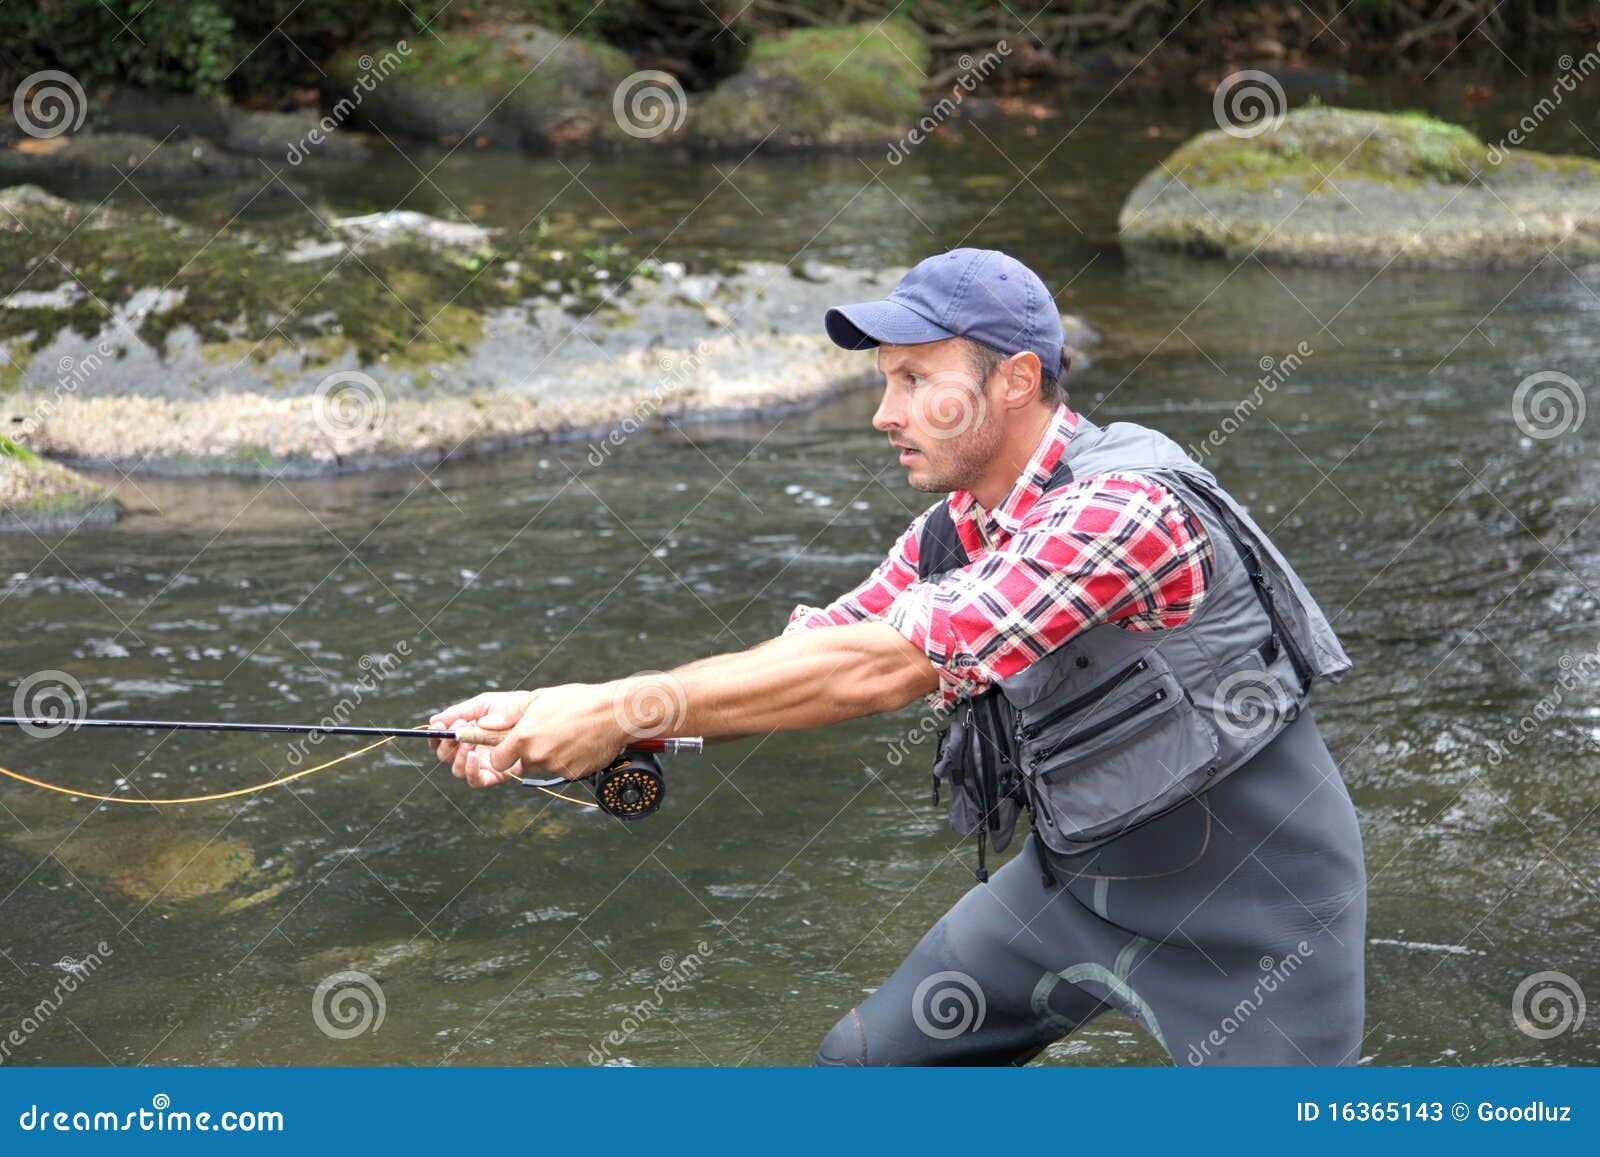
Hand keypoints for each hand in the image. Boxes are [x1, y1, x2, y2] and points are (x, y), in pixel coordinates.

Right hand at [428, 690, 535, 787]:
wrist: (540, 716)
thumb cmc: (512, 708)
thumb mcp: (485, 704)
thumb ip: (460, 712)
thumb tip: (434, 721)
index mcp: (466, 732)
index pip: (441, 739)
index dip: (435, 736)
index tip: (438, 727)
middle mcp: (471, 749)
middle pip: (445, 756)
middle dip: (446, 743)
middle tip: (458, 729)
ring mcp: (483, 763)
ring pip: (457, 770)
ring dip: (459, 756)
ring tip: (469, 741)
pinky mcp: (496, 774)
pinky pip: (476, 781)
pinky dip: (471, 771)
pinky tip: (475, 756)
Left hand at [480, 682, 630, 787]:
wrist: (615, 714)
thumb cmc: (578, 701)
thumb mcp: (539, 698)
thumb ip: (509, 714)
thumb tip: (484, 724)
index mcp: (524, 737)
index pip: (498, 760)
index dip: (503, 753)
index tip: (510, 746)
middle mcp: (537, 755)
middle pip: (522, 763)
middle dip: (529, 751)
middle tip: (548, 732)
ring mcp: (555, 767)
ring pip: (543, 766)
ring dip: (549, 754)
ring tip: (566, 734)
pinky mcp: (571, 774)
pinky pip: (561, 769)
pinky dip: (566, 760)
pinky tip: (577, 743)